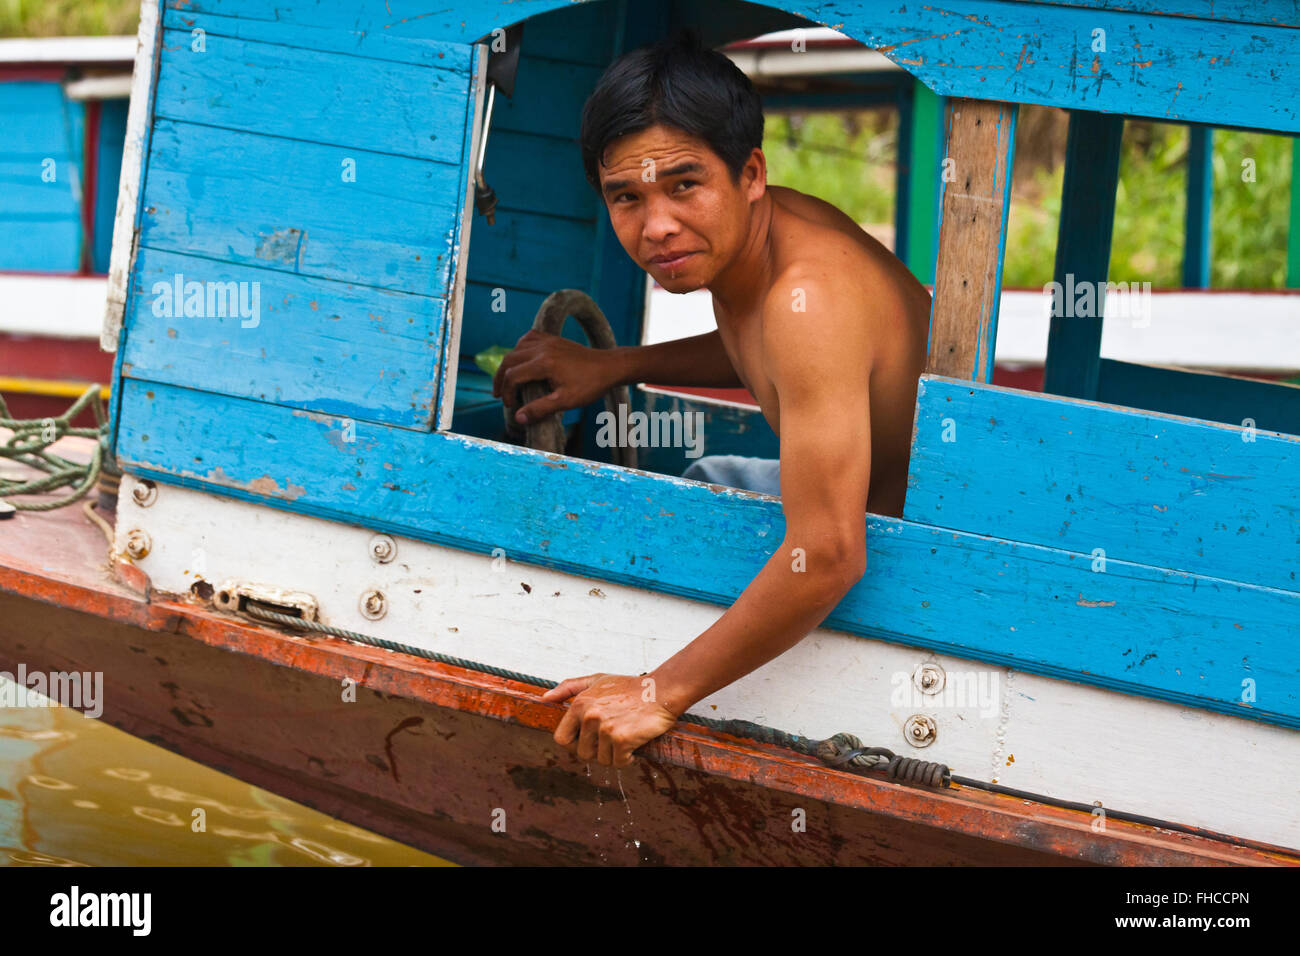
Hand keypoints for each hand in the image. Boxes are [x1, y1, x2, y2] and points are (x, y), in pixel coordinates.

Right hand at [491, 329, 618, 424]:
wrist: (609, 366)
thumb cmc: (590, 385)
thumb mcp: (566, 401)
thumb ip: (540, 409)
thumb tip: (518, 417)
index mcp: (544, 363)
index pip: (512, 376)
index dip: (506, 392)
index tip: (510, 406)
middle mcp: (542, 348)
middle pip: (509, 360)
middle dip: (500, 379)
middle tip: (498, 395)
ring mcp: (548, 341)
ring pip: (516, 348)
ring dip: (508, 364)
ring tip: (506, 380)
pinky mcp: (553, 339)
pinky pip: (529, 338)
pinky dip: (520, 348)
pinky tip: (521, 359)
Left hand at [541, 673, 677, 766]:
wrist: (661, 691)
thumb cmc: (629, 687)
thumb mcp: (596, 680)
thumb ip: (569, 688)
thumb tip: (545, 698)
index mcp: (580, 704)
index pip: (561, 739)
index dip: (573, 745)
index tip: (588, 742)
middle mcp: (590, 716)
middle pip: (582, 753)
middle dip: (597, 752)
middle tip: (612, 740)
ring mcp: (605, 728)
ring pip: (601, 760)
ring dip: (614, 755)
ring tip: (625, 738)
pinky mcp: (622, 739)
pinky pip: (618, 763)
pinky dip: (627, 759)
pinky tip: (634, 745)